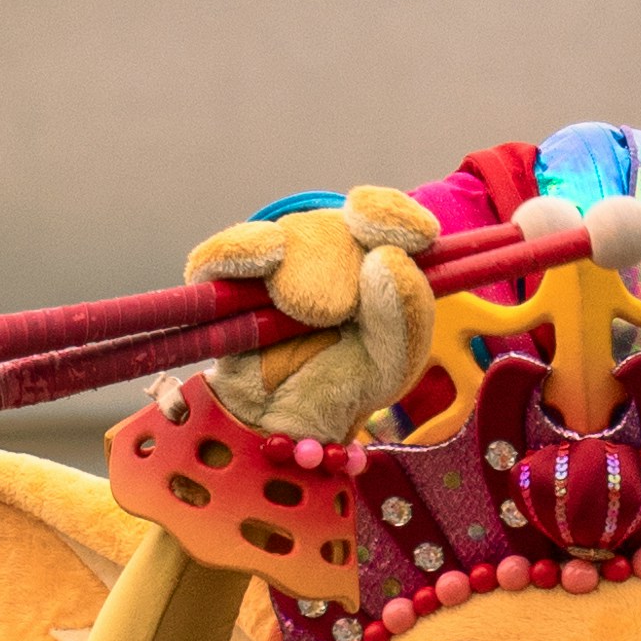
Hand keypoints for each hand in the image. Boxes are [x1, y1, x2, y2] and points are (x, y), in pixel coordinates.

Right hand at [180, 188, 443, 440]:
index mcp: (367, 259)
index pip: (382, 214)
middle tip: (342, 313)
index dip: (391, 216)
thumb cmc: (348, 385)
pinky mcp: (226, 283)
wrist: (291, 427)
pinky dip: (243, 250)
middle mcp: (320, 250)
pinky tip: (266, 256)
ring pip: (288, 236)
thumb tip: (385, 258)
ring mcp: (273, 263)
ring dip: (305, 271)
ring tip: (312, 318)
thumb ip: (405, 314)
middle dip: (346, 264)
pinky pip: (226, 253)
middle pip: (335, 225)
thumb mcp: (394, 360)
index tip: (414, 236)